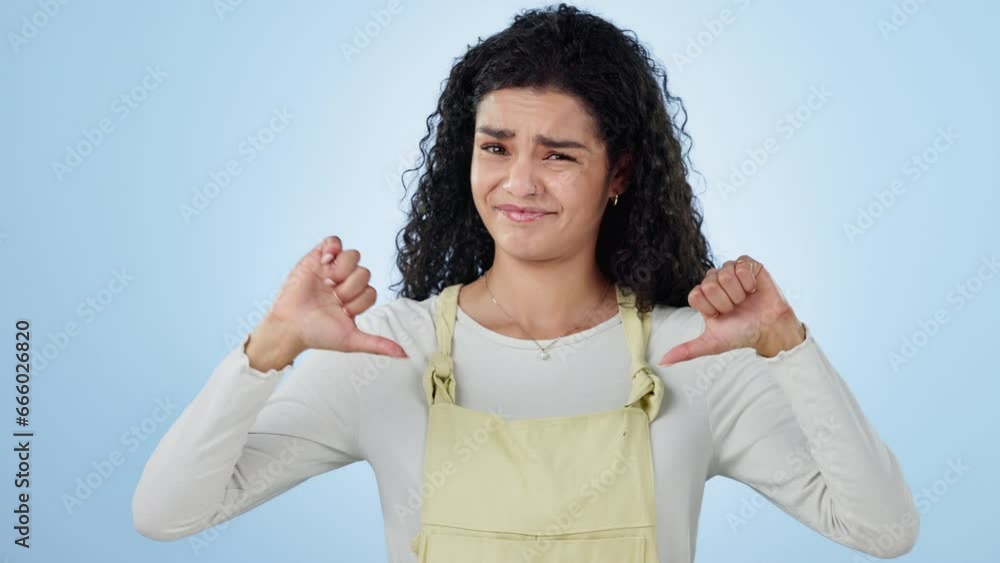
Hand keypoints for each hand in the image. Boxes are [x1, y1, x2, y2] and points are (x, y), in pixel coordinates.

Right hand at [262, 235, 407, 357]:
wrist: (290, 326)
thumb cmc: (318, 334)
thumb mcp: (351, 340)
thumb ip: (378, 344)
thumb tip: (405, 355)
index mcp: (354, 299)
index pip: (371, 291)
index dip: (359, 301)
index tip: (342, 311)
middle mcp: (345, 283)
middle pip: (364, 272)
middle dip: (350, 288)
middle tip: (332, 297)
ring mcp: (331, 269)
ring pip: (353, 256)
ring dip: (341, 270)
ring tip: (326, 282)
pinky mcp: (317, 258)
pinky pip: (334, 241)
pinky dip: (333, 247)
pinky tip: (326, 262)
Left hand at [657, 255, 804, 365]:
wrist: (771, 328)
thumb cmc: (742, 334)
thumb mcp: (712, 343)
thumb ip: (687, 350)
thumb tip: (663, 362)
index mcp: (702, 297)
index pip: (695, 295)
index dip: (710, 308)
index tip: (722, 316)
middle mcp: (714, 281)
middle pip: (709, 284)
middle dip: (726, 302)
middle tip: (736, 308)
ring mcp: (729, 271)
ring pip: (725, 274)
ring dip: (738, 292)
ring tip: (746, 299)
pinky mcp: (747, 263)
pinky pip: (741, 265)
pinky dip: (749, 281)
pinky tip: (754, 289)